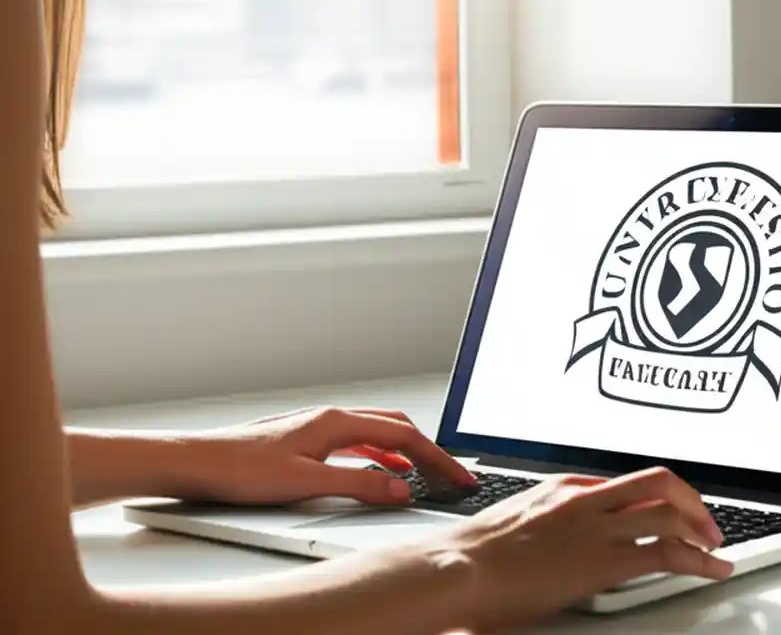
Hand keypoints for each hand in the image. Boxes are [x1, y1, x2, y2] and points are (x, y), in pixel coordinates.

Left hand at [171, 407, 475, 505]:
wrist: (194, 462)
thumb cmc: (238, 468)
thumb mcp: (305, 483)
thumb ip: (358, 485)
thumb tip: (401, 490)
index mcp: (337, 422)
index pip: (405, 438)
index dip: (438, 459)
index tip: (459, 477)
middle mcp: (331, 418)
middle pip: (398, 428)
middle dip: (430, 451)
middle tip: (452, 475)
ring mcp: (318, 427)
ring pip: (378, 434)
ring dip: (407, 453)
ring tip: (426, 474)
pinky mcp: (306, 439)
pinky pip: (358, 442)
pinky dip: (380, 456)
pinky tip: (379, 472)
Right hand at [436, 466, 731, 630]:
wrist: (458, 569)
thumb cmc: (476, 554)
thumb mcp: (518, 520)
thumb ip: (550, 520)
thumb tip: (565, 537)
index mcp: (566, 488)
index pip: (628, 483)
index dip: (661, 498)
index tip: (674, 512)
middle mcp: (587, 499)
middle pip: (660, 481)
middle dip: (693, 500)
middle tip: (707, 523)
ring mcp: (596, 527)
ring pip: (670, 512)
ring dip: (703, 529)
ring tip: (716, 549)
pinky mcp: (602, 561)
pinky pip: (665, 553)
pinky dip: (699, 561)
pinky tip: (711, 570)